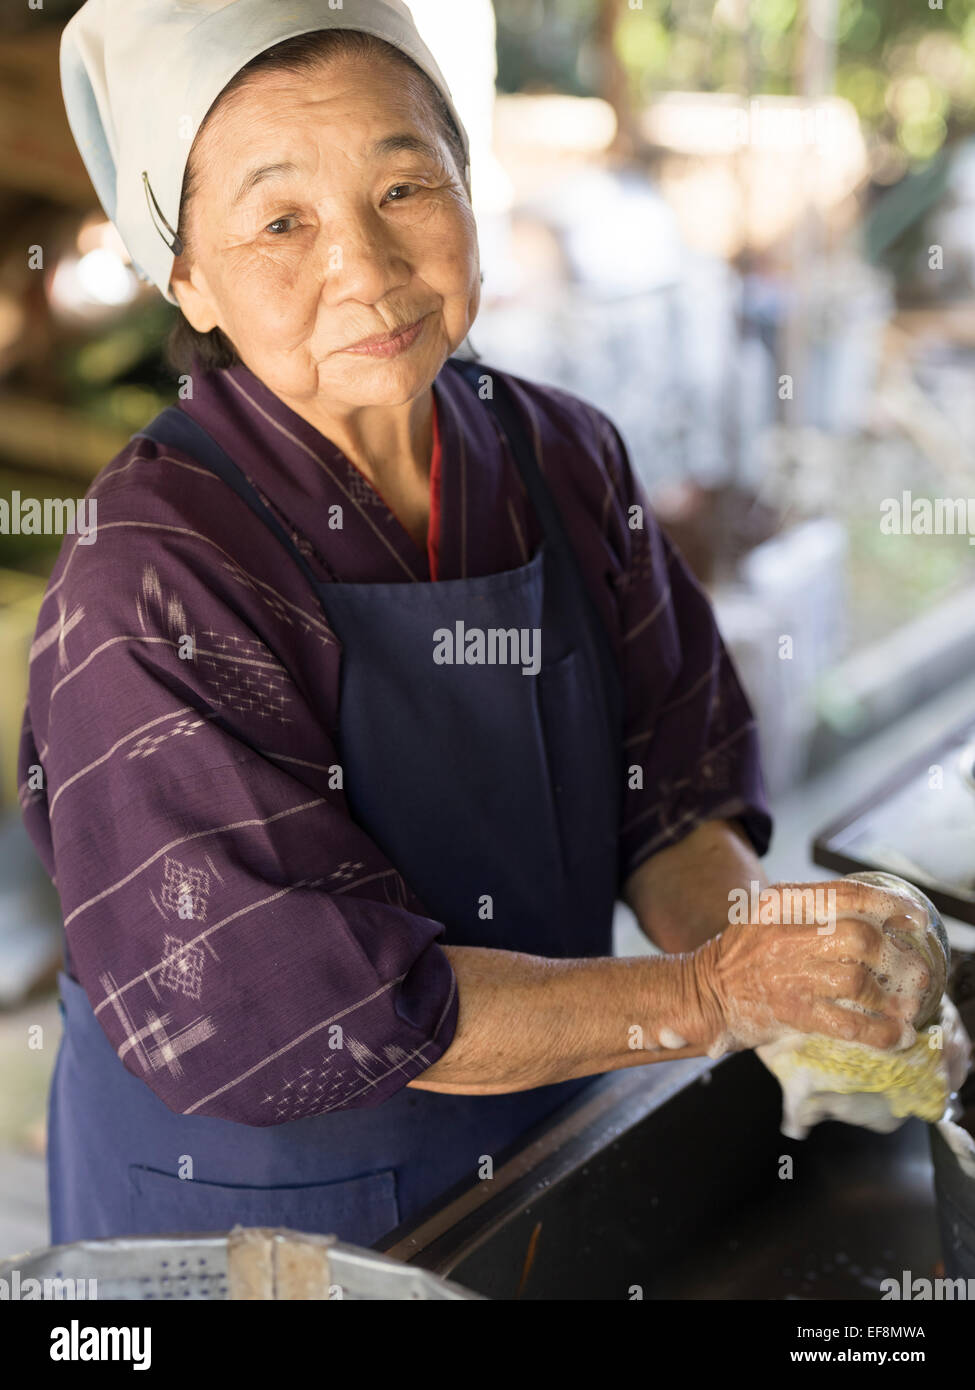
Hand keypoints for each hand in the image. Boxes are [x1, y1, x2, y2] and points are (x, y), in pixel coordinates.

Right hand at [690, 878, 935, 1058]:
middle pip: (860, 937)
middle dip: (895, 956)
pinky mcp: (793, 1012)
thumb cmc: (740, 956)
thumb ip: (809, 911)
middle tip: (914, 970)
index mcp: (782, 903)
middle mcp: (786, 934)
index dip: (888, 903)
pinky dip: (880, 1031)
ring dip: (889, 996)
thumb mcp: (767, 916)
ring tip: (906, 1004)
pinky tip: (896, 1035)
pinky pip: (848, 1023)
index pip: (847, 894)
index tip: (914, 916)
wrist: (702, 994)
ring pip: (858, 979)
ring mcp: (789, 975)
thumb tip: (872, 919)